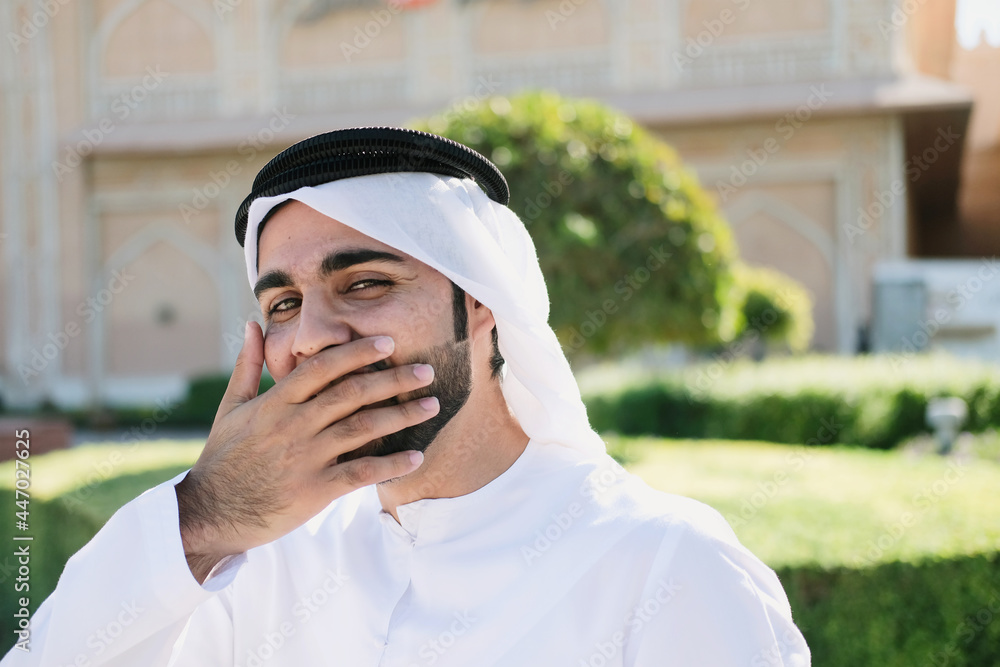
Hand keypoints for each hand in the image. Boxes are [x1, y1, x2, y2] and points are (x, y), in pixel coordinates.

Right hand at [175, 321, 437, 582]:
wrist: (209, 513)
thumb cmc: (223, 457)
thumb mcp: (231, 407)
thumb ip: (248, 365)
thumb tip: (252, 324)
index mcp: (275, 402)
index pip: (322, 367)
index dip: (358, 352)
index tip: (389, 342)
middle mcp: (293, 425)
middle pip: (352, 393)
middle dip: (393, 379)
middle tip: (426, 371)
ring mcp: (306, 458)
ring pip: (362, 429)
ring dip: (401, 416)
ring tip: (431, 405)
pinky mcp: (315, 490)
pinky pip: (361, 472)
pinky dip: (391, 465)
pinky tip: (416, 457)